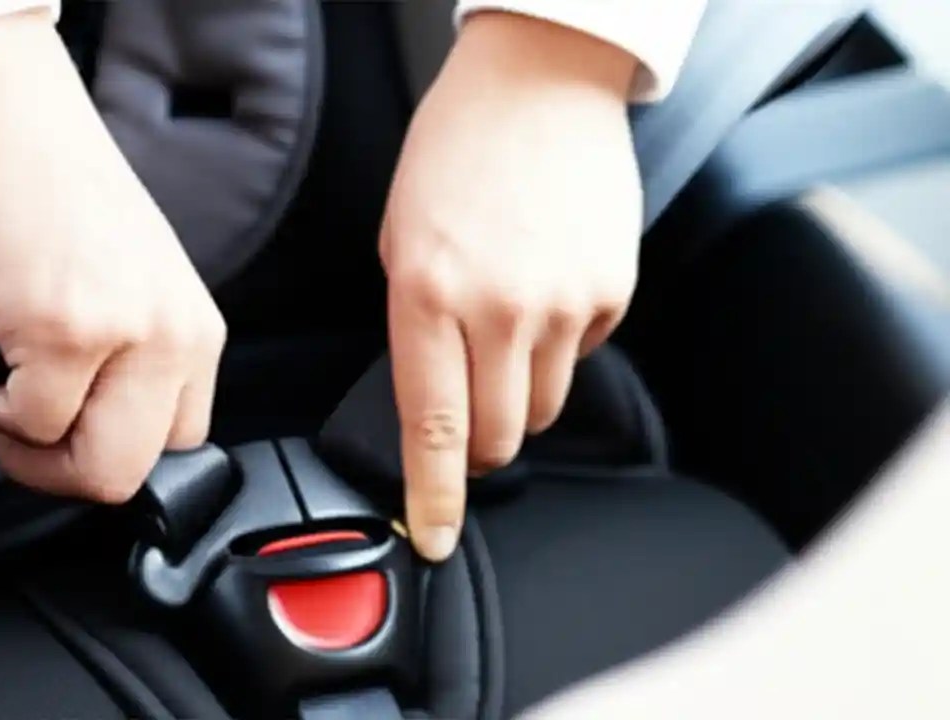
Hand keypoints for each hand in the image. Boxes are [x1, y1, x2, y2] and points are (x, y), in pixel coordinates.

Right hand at [0, 10, 224, 502]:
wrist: (13, 118)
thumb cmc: (59, 196)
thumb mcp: (130, 288)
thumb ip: (132, 361)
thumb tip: (88, 436)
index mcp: (196, 330)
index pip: (178, 444)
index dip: (108, 450)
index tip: (63, 426)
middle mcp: (174, 335)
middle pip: (133, 472)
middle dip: (61, 471)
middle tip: (20, 432)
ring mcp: (125, 334)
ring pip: (89, 467)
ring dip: (25, 445)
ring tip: (0, 392)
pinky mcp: (64, 326)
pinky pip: (28, 421)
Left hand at [381, 13, 642, 560]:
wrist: (539, 85)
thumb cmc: (455, 152)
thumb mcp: (400, 238)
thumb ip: (414, 326)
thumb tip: (431, 399)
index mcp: (426, 294)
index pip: (431, 426)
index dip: (432, 495)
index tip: (434, 537)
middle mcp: (498, 308)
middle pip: (496, 435)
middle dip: (478, 442)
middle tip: (468, 405)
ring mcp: (563, 303)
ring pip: (542, 405)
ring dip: (519, 390)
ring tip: (507, 322)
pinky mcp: (612, 292)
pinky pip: (585, 355)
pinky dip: (561, 341)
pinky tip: (545, 285)